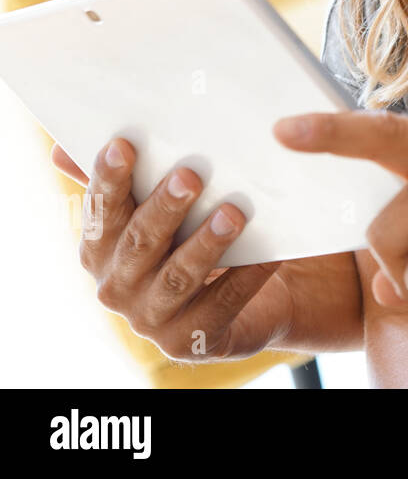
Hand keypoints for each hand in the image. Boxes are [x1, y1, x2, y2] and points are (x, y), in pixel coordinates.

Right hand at [52, 138, 290, 361]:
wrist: (240, 304)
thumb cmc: (189, 243)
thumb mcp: (156, 213)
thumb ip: (120, 185)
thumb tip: (61, 149)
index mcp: (101, 251)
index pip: (101, 211)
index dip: (109, 179)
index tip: (122, 145)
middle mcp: (116, 288)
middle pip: (140, 242)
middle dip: (164, 208)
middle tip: (190, 175)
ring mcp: (151, 319)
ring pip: (179, 276)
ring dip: (206, 244)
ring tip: (233, 213)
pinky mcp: (190, 341)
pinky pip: (223, 304)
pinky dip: (246, 277)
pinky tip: (267, 254)